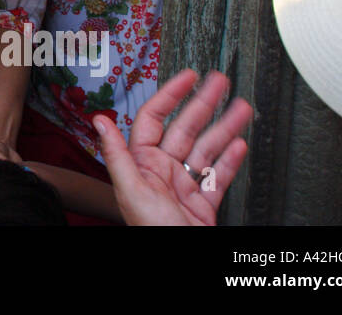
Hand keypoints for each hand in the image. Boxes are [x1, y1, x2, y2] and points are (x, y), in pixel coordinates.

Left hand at [94, 69, 251, 225]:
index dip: (171, 94)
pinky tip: (240, 144)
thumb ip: (117, 155)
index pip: (155, 118)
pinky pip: (218, 176)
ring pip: (207, 149)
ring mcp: (184, 188)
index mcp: (142, 164)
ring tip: (242, 108)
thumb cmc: (152, 232)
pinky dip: (231, 159)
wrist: (182, 265)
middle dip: (204, 103)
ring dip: (225, 127)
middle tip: (221, 82)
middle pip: (186, 128)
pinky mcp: (203, 205)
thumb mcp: (132, 192)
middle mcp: (162, 172)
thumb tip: (99, 120)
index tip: (187, 77)